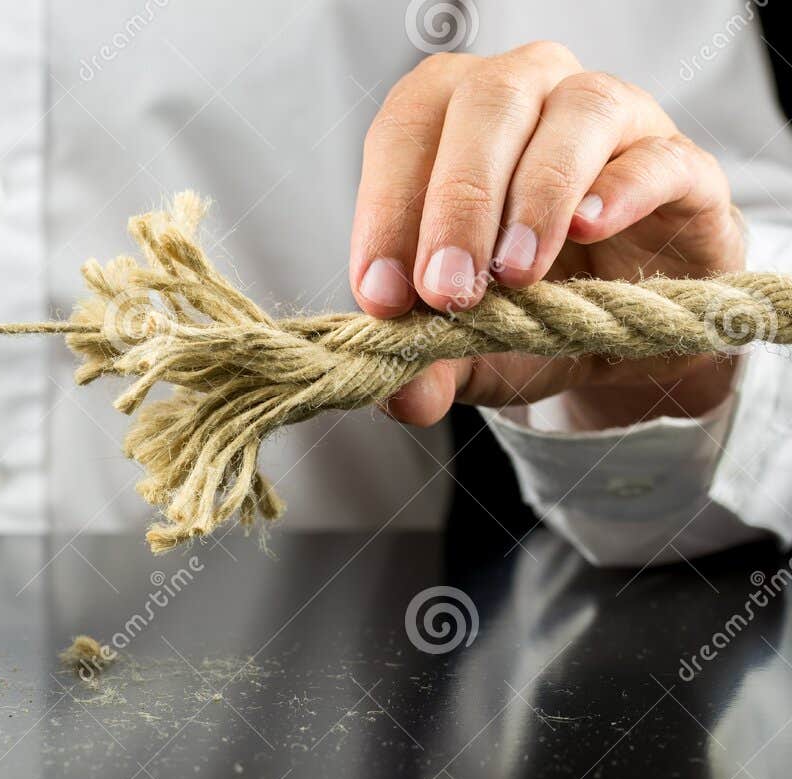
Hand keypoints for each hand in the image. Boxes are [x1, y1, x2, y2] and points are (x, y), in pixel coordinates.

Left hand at [350, 42, 744, 429]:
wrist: (619, 333)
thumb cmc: (521, 308)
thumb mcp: (461, 346)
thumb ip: (424, 361)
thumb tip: (398, 398)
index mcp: (449, 116)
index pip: (404, 133)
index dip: (385, 210)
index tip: (383, 296)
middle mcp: (529, 93)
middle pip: (488, 104)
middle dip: (458, 202)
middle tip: (447, 289)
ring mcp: (614, 117)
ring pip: (577, 112)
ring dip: (538, 194)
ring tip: (515, 274)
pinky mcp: (683, 164)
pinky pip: (658, 156)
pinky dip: (624, 188)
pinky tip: (589, 230)